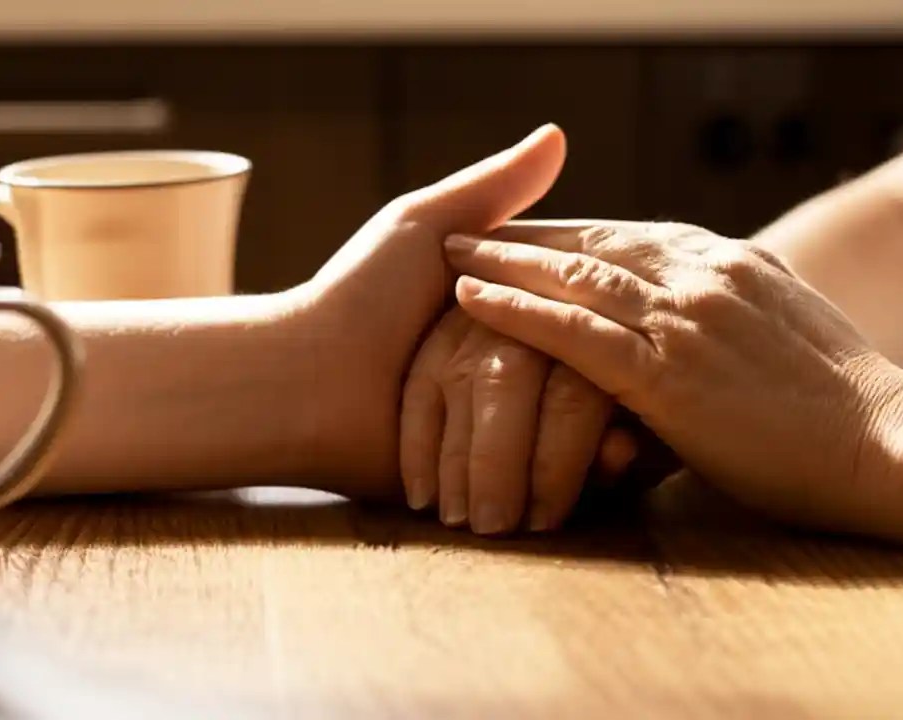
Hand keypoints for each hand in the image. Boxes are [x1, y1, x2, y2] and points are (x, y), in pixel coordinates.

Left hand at [292, 126, 568, 489]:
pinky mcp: (487, 467)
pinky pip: (545, 480)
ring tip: (514, 516)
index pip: (577, 326)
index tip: (598, 360)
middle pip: (572, 396)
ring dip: (544, 480)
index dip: (589, 349)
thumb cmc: (358, 299)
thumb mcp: (420, 229)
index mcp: (511, 306)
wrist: (303, 384)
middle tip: (530, 459)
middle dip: (548, 446)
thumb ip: (490, 190)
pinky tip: (546, 507)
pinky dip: (553, 489)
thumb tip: (558, 135)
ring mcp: (507, 415)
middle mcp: (518, 357)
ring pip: (563, 441)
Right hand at [399, 307, 638, 533]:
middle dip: (495, 458)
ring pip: (458, 377)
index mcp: (601, 335)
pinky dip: (417, 439)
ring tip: (455, 518)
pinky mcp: (443, 328)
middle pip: (507, 378)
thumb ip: (636, 435)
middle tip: (491, 526)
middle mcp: (540, 310)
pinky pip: (419, 379)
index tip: (541, 522)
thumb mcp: (652, 419)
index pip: (571, 396)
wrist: (581, 332)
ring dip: (453, 457)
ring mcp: (486, 316)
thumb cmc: (637, 404)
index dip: (553, 463)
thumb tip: (617, 450)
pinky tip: (420, 494)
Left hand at [443, 221, 902, 526]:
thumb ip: (729, 321)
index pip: (627, 235)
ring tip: (446, 254)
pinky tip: (472, 301)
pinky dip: (518, 309)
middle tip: (462, 229)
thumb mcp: (785, 337)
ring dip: (502, 260)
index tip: (517, 231)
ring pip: (574, 275)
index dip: (564, 232)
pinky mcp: (669, 372)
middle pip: (591, 242)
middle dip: (521, 236)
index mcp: (730, 262)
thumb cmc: (842, 413)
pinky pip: (575, 331)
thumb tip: (686, 333)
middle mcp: (702, 273)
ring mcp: (685, 318)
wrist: (892, 446)